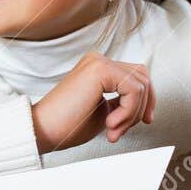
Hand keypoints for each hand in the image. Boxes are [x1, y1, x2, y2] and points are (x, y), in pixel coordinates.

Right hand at [30, 53, 155, 154]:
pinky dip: (128, 112)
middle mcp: (98, 59)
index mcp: (98, 67)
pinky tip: (110, 123)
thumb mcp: (104, 111)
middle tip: (121, 129)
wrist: (44, 129)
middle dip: (141, 108)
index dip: (146, 100)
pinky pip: (133, 90)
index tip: (144, 121)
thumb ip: (122, 102)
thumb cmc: (68, 125)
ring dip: (132, 114)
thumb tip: (146, 103)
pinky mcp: (100, 70)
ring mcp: (99, 62)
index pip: (137, 75)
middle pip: (143, 77)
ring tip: (112, 129)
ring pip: (141, 85)